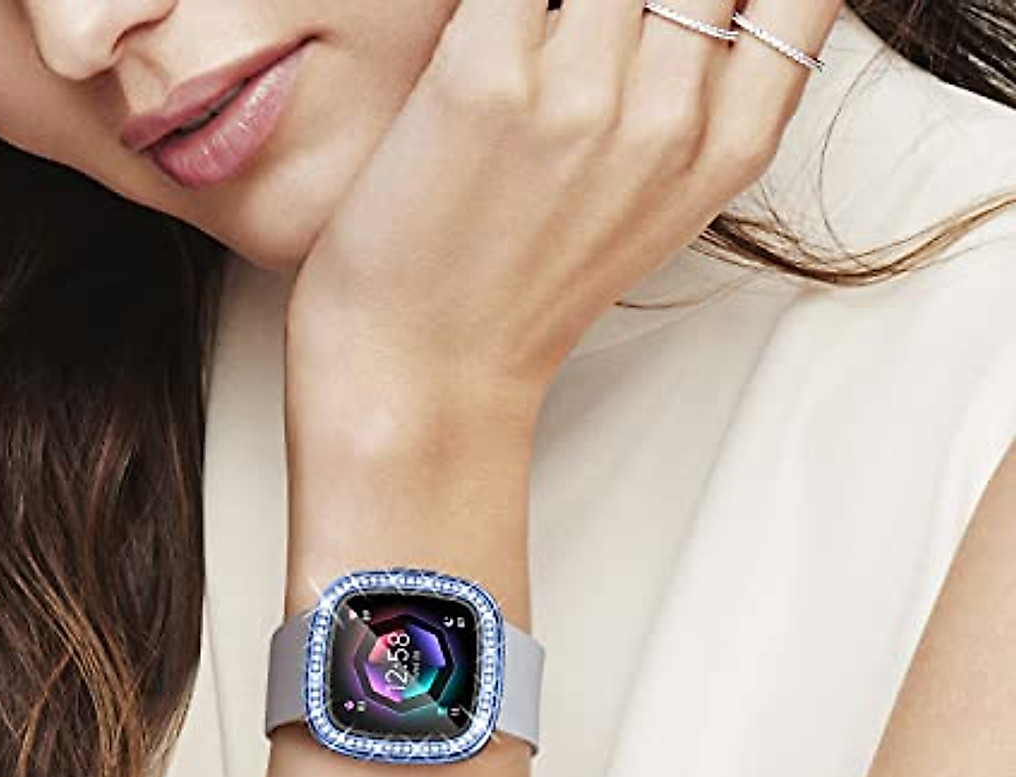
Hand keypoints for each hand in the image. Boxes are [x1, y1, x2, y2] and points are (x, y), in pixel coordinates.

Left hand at [285, 0, 840, 438]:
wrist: (427, 367)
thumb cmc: (521, 294)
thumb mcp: (653, 211)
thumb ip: (700, 105)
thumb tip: (706, 12)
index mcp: (722, 150)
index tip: (693, 10)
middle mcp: (667, 118)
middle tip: (594, 34)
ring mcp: (581, 95)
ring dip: (571, 5)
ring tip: (535, 46)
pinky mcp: (485, 75)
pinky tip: (494, 29)